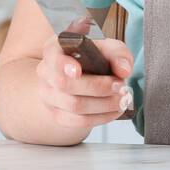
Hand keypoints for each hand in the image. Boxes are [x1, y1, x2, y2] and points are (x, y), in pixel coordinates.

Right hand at [35, 17, 134, 131]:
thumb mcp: (107, 49)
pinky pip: (77, 121)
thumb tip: (123, 71)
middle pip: (65, 84)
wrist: (83, 77)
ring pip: (74, 105)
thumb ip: (118, 54)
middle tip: (121, 86)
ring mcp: (48, 95)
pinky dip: (100, 117)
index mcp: (54, 49)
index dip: (63, 64)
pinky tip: (114, 111)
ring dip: (104, 105)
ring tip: (122, 99)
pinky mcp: (56, 114)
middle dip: (98, 87)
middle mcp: (46, 72)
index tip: (77, 71)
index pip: (52, 56)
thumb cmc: (93, 58)